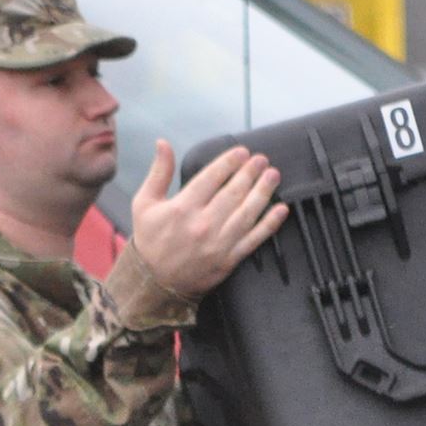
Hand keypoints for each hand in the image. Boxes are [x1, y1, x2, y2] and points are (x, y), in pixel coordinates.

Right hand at [127, 140, 286, 299]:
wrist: (153, 282)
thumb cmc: (149, 240)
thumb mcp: (144, 203)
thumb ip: (158, 172)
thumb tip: (163, 143)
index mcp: (182, 208)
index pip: (211, 178)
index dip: (229, 162)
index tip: (242, 152)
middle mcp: (202, 224)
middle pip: (233, 192)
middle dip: (250, 173)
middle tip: (261, 160)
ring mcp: (218, 243)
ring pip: (247, 212)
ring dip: (263, 192)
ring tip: (273, 176)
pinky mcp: (229, 259)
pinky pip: (254, 239)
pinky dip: (270, 224)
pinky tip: (280, 210)